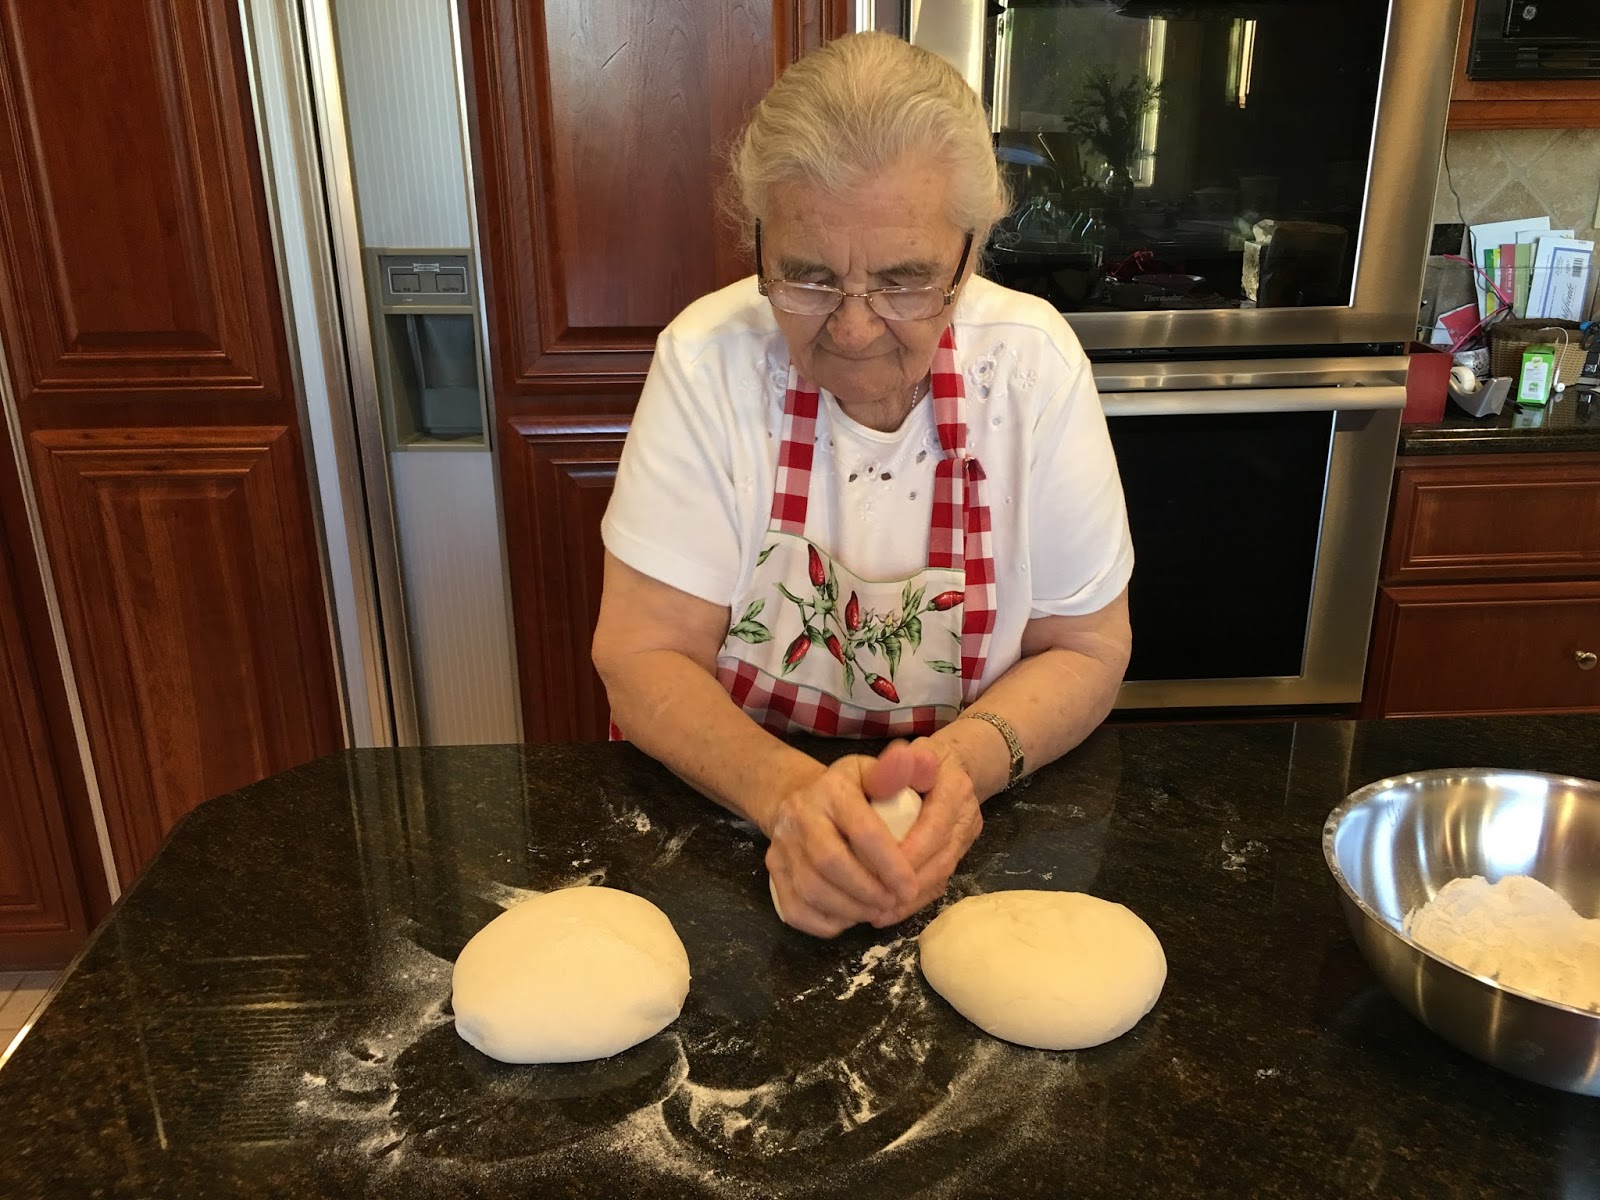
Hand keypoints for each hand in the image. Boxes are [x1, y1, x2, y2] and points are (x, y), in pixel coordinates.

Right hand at [765, 741, 938, 936]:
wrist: (798, 797)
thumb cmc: (851, 790)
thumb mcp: (876, 772)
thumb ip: (901, 772)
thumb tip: (924, 761)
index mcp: (832, 789)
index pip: (862, 830)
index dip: (889, 864)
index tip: (910, 887)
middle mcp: (800, 814)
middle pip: (830, 863)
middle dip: (868, 891)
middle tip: (893, 903)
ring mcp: (781, 844)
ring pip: (811, 889)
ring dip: (850, 910)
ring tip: (877, 911)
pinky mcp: (772, 871)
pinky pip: (793, 908)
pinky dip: (824, 922)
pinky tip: (849, 918)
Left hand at [888, 737, 982, 923]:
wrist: (953, 767)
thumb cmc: (919, 761)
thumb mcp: (908, 754)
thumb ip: (900, 762)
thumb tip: (898, 761)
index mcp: (955, 789)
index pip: (936, 825)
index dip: (912, 850)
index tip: (882, 870)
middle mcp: (966, 817)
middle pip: (942, 858)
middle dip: (909, 883)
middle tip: (875, 900)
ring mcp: (966, 839)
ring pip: (942, 875)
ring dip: (911, 899)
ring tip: (878, 912)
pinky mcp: (960, 855)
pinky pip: (940, 883)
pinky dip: (915, 901)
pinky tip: (888, 912)